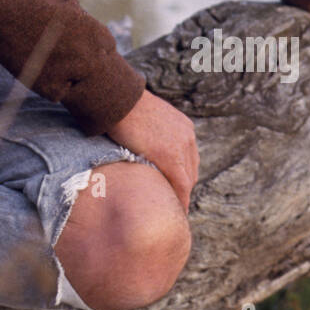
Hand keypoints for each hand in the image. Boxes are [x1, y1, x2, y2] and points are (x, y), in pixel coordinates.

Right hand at [107, 88, 198, 214]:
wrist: (118, 99)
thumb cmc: (123, 106)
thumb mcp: (146, 117)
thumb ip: (152, 132)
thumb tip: (142, 144)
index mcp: (183, 126)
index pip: (188, 157)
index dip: (182, 174)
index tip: (173, 185)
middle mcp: (188, 136)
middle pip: (191, 170)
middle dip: (183, 186)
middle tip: (172, 200)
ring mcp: (182, 147)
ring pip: (188, 179)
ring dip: (181, 194)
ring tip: (171, 207)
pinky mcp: (171, 158)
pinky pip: (181, 185)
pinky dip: (180, 199)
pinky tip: (176, 209)